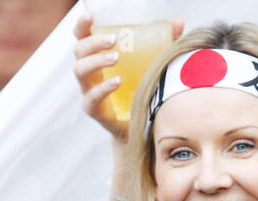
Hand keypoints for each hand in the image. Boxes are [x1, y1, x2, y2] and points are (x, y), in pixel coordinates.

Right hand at [73, 11, 184, 138]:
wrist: (142, 125)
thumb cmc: (143, 87)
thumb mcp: (153, 62)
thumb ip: (164, 41)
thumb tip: (178, 21)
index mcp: (98, 57)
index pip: (82, 37)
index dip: (81, 26)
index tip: (90, 17)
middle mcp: (89, 72)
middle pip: (79, 51)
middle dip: (93, 42)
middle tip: (113, 40)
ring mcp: (89, 91)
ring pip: (80, 71)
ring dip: (96, 61)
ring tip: (115, 58)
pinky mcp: (94, 110)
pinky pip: (92, 97)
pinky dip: (103, 88)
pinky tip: (117, 81)